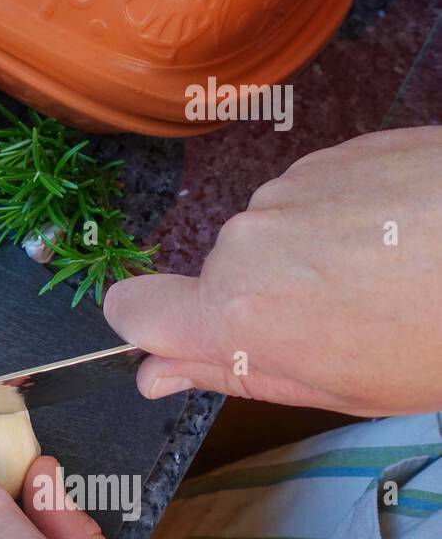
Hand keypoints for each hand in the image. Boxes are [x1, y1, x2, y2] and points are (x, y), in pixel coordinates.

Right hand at [104, 128, 441, 415]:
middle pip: (220, 275)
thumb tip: (154, 375)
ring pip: (272, 234)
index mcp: (241, 314)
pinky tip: (406, 235)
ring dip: (311, 255)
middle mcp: (245, 240)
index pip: (132, 309)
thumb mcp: (345, 386)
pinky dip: (346, 217)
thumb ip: (237, 374)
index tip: (187, 339)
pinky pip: (312, 195)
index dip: (148, 327)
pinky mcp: (334, 152)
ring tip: (394, 275)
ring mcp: (289, 189)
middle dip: (266, 298)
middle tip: (350, 321)